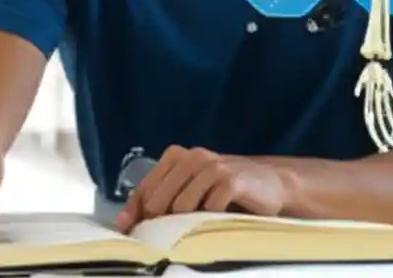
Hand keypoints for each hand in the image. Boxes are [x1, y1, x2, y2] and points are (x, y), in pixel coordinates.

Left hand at [114, 146, 288, 231]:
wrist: (270, 185)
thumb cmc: (222, 191)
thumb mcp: (189, 191)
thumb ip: (159, 201)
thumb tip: (122, 222)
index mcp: (176, 156)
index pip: (144, 188)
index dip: (134, 213)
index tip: (128, 231)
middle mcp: (192, 156)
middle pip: (158, 200)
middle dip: (160, 222)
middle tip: (170, 235)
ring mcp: (212, 166)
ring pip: (181, 206)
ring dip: (187, 223)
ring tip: (199, 226)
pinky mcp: (231, 180)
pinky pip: (209, 208)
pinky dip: (210, 220)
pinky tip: (218, 219)